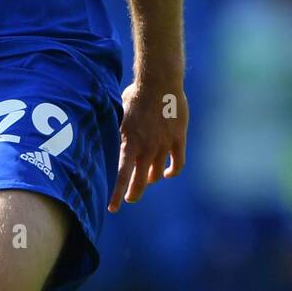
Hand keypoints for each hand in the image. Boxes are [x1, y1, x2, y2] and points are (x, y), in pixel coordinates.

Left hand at [107, 80, 187, 211]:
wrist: (159, 82)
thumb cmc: (135, 95)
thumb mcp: (119, 114)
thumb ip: (120, 131)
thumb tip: (113, 137)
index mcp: (130, 143)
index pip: (122, 176)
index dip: (118, 194)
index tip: (113, 208)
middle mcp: (147, 148)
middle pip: (141, 181)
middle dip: (134, 193)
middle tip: (131, 198)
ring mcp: (164, 145)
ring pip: (158, 174)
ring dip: (151, 179)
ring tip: (148, 179)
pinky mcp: (178, 139)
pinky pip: (177, 163)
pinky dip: (173, 171)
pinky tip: (169, 173)